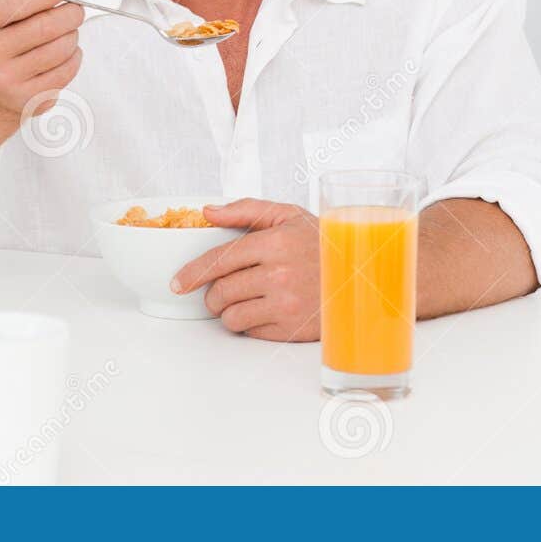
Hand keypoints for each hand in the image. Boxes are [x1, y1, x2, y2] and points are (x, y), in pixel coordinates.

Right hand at [0, 0, 84, 121]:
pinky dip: (74, 57)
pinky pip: (66, 71)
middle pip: (46, 26)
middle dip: (70, 13)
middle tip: (76, 9)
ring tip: (68, 32)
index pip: (18, 0)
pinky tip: (67, 52)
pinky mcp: (27, 98)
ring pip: (60, 48)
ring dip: (73, 35)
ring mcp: (7, 78)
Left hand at [171, 198, 320, 341]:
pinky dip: (249, 324)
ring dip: (229, 311)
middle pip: (221, 291)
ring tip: (243, 301)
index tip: (178, 283)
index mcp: (274, 243)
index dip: (193, 273)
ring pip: (231, 316)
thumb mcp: (289, 215)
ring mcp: (285, 304)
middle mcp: (279, 274)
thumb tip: (208, 212)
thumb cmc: (324, 244)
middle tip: (220, 291)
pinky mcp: (291, 328)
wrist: (362, 275)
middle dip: (213, 294)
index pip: (219, 260)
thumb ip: (246, 210)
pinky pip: (251, 331)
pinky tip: (264, 310)